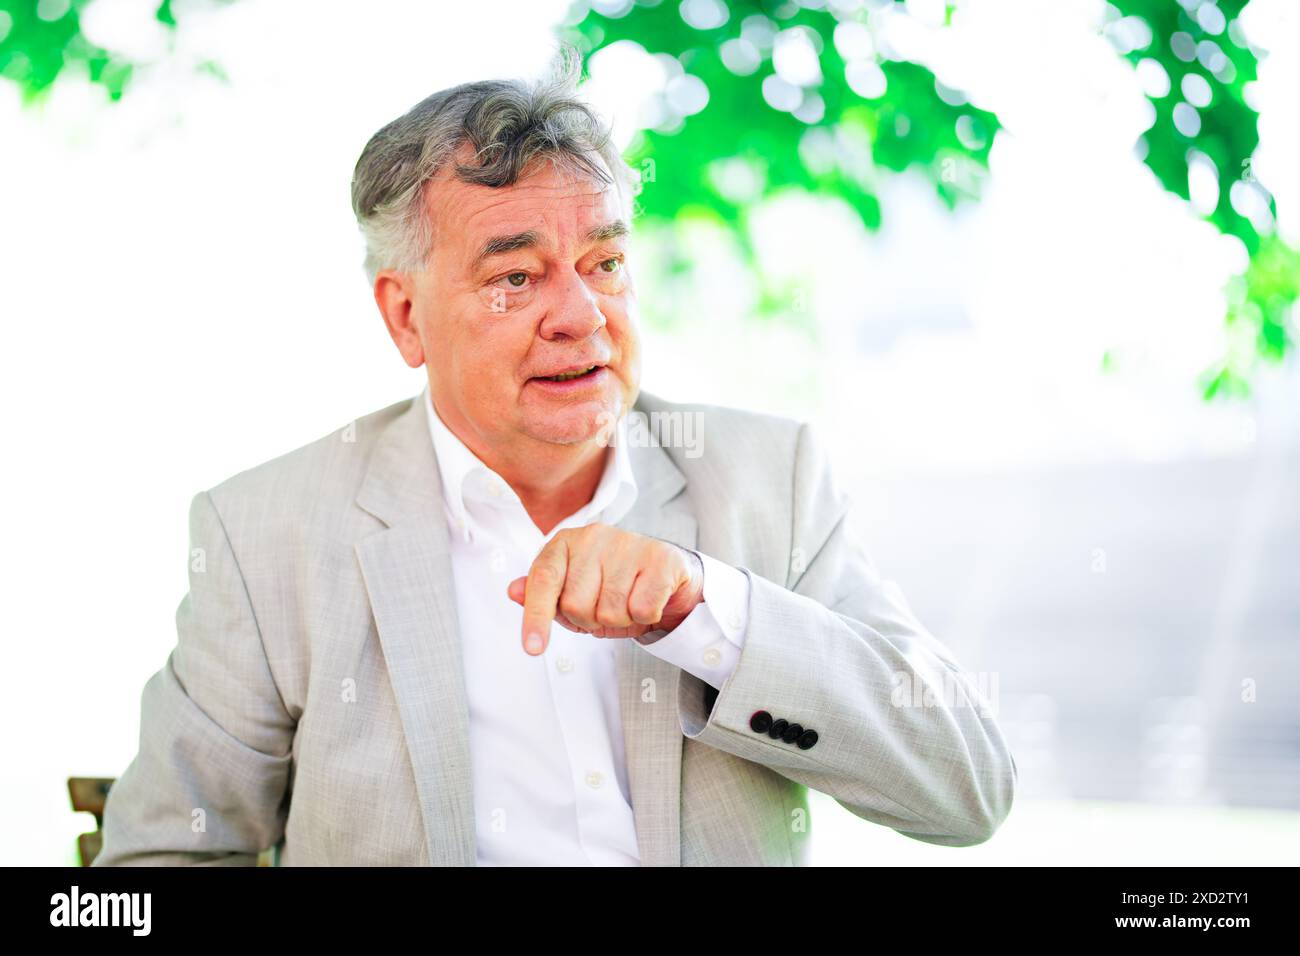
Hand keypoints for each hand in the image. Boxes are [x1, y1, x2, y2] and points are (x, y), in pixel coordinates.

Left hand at [506, 523, 704, 654]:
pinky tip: (648, 598)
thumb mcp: (574, 593)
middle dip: (590, 619)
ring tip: (628, 602)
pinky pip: (641, 609)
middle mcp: (594, 537)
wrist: (667, 576)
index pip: (543, 579)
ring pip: (609, 611)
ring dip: (620, 619)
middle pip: (575, 604)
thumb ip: (544, 595)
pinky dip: (645, 616)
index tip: (533, 648)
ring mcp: (628, 544)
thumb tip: (514, 591)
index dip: (535, 616)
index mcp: (566, 543)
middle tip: (604, 607)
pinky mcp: (660, 558)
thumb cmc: (615, 586)